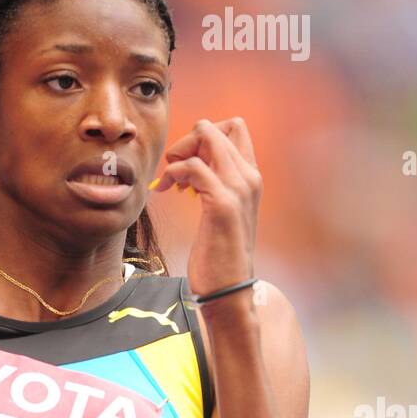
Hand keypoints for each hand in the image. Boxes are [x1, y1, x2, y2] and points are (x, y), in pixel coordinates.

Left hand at [150, 117, 261, 302]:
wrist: (228, 290)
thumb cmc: (218, 255)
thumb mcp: (220, 212)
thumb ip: (214, 185)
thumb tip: (193, 165)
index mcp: (249, 177)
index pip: (234, 128)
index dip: (204, 136)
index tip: (188, 164)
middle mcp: (249, 177)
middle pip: (219, 127)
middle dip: (188, 141)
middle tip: (174, 170)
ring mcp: (238, 189)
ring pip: (208, 138)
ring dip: (179, 154)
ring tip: (169, 182)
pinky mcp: (222, 204)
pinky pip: (194, 167)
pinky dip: (174, 172)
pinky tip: (167, 190)